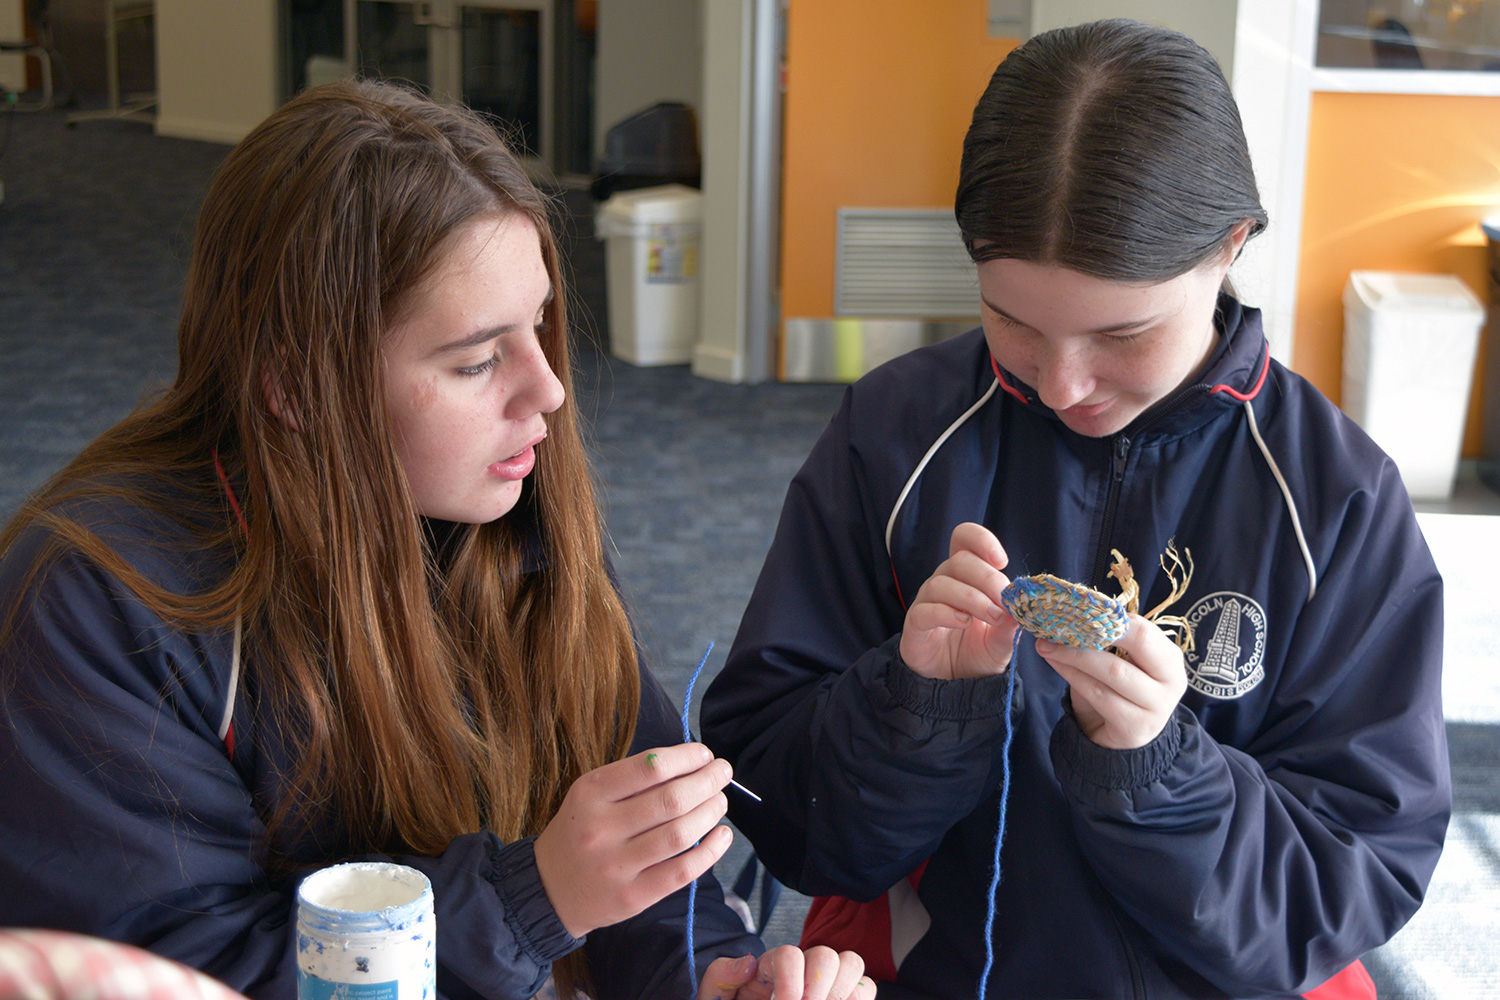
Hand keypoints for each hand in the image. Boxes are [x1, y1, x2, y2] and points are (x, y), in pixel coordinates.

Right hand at [533, 743, 733, 937]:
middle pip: (671, 799)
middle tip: (722, 773)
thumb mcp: (591, 795)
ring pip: (680, 833)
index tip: (704, 754)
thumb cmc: (580, 830)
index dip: (687, 757)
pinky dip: (710, 851)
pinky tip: (721, 836)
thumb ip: (633, 779)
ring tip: (720, 802)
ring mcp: (617, 865)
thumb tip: (691, 763)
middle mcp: (601, 828)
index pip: (651, 766)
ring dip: (711, 812)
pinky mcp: (633, 896)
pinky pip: (682, 871)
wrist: (549, 888)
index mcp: (591, 793)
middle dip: (707, 781)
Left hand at [698, 946, 875, 999]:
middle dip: (820, 986)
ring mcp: (825, 983)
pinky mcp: (844, 998)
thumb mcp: (715, 999)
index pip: (789, 954)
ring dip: (841, 990)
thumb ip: (720, 979)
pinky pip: (865, 988)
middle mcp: (802, 969)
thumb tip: (747, 962)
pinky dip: (858, 998)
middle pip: (826, 955)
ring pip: (851, 964)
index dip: (791, 980)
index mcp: (770, 967)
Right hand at [898, 522, 1019, 679]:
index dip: (981, 540)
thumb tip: (1026, 605)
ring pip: (941, 583)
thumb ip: (1012, 622)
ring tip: (992, 617)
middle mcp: (945, 582)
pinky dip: (947, 613)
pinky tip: (964, 623)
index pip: (964, 539)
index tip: (1001, 560)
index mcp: (967, 576)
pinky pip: (925, 610)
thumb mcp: (1003, 638)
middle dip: (987, 578)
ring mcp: (927, 601)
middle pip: (959, 560)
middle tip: (1004, 601)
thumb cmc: (977, 651)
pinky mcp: (915, 624)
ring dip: (971, 598)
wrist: (955, 684)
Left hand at [1034, 614, 1187, 749]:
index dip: (1113, 618)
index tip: (1079, 610)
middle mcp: (1172, 682)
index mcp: (1170, 658)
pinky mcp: (1135, 728)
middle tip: (1060, 625)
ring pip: (1112, 672)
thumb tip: (1072, 615)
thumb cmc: (1119, 691)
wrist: (1120, 736)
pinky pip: (1099, 695)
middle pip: (1137, 645)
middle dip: (1095, 633)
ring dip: (1074, 655)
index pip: (1145, 629)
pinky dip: (1072, 676)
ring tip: (1046, 645)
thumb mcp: (1122, 662)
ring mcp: (1157, 708)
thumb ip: (1108, 641)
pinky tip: (1055, 664)